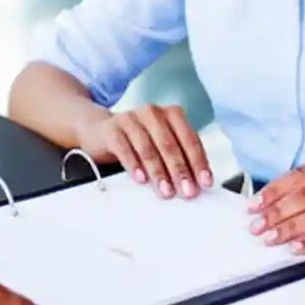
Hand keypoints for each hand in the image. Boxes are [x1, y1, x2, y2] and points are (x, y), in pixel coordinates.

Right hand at [75, 104, 212, 198]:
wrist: (100, 131)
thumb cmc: (138, 142)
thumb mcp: (160, 145)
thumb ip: (178, 159)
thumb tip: (195, 184)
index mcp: (172, 115)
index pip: (190, 139)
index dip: (198, 162)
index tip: (204, 183)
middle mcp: (153, 113)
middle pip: (170, 145)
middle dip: (180, 171)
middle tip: (187, 192)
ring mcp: (131, 119)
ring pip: (148, 148)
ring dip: (159, 172)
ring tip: (166, 192)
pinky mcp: (112, 129)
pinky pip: (125, 148)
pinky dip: (134, 165)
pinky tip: (141, 180)